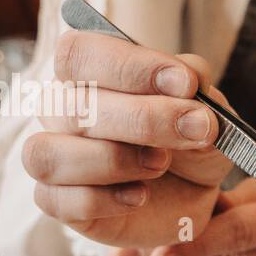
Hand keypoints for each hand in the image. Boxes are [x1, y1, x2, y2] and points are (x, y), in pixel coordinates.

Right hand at [21, 31, 234, 247]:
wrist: (195, 196)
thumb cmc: (190, 142)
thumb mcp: (206, 111)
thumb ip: (197, 88)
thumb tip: (190, 73)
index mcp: (88, 73)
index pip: (78, 53)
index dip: (130, 66)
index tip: (186, 84)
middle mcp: (60, 111)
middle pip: (72, 105)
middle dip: (143, 118)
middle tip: (197, 128)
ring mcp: (53, 159)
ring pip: (48, 154)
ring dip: (112, 160)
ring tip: (160, 163)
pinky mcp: (58, 203)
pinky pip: (57, 201)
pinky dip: (104, 200)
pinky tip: (141, 196)